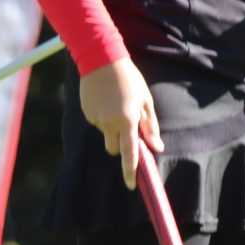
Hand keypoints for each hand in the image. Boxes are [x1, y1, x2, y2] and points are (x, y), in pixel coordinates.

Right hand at [76, 56, 162, 189]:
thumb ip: (150, 125)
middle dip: (121, 144)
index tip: (131, 185)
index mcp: (127, 120)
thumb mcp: (145, 99)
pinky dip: (103, 117)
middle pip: (114, 148)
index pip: (129, 153)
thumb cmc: (129, 78)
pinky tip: (106, 99)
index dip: (130, 171)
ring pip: (106, 134)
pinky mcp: (87, 113)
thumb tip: (157, 147)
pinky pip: (98, 122)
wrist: (101, 59)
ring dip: (112, 127)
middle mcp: (110, 123)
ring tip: (116, 103)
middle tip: (127, 125)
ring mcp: (96, 119)